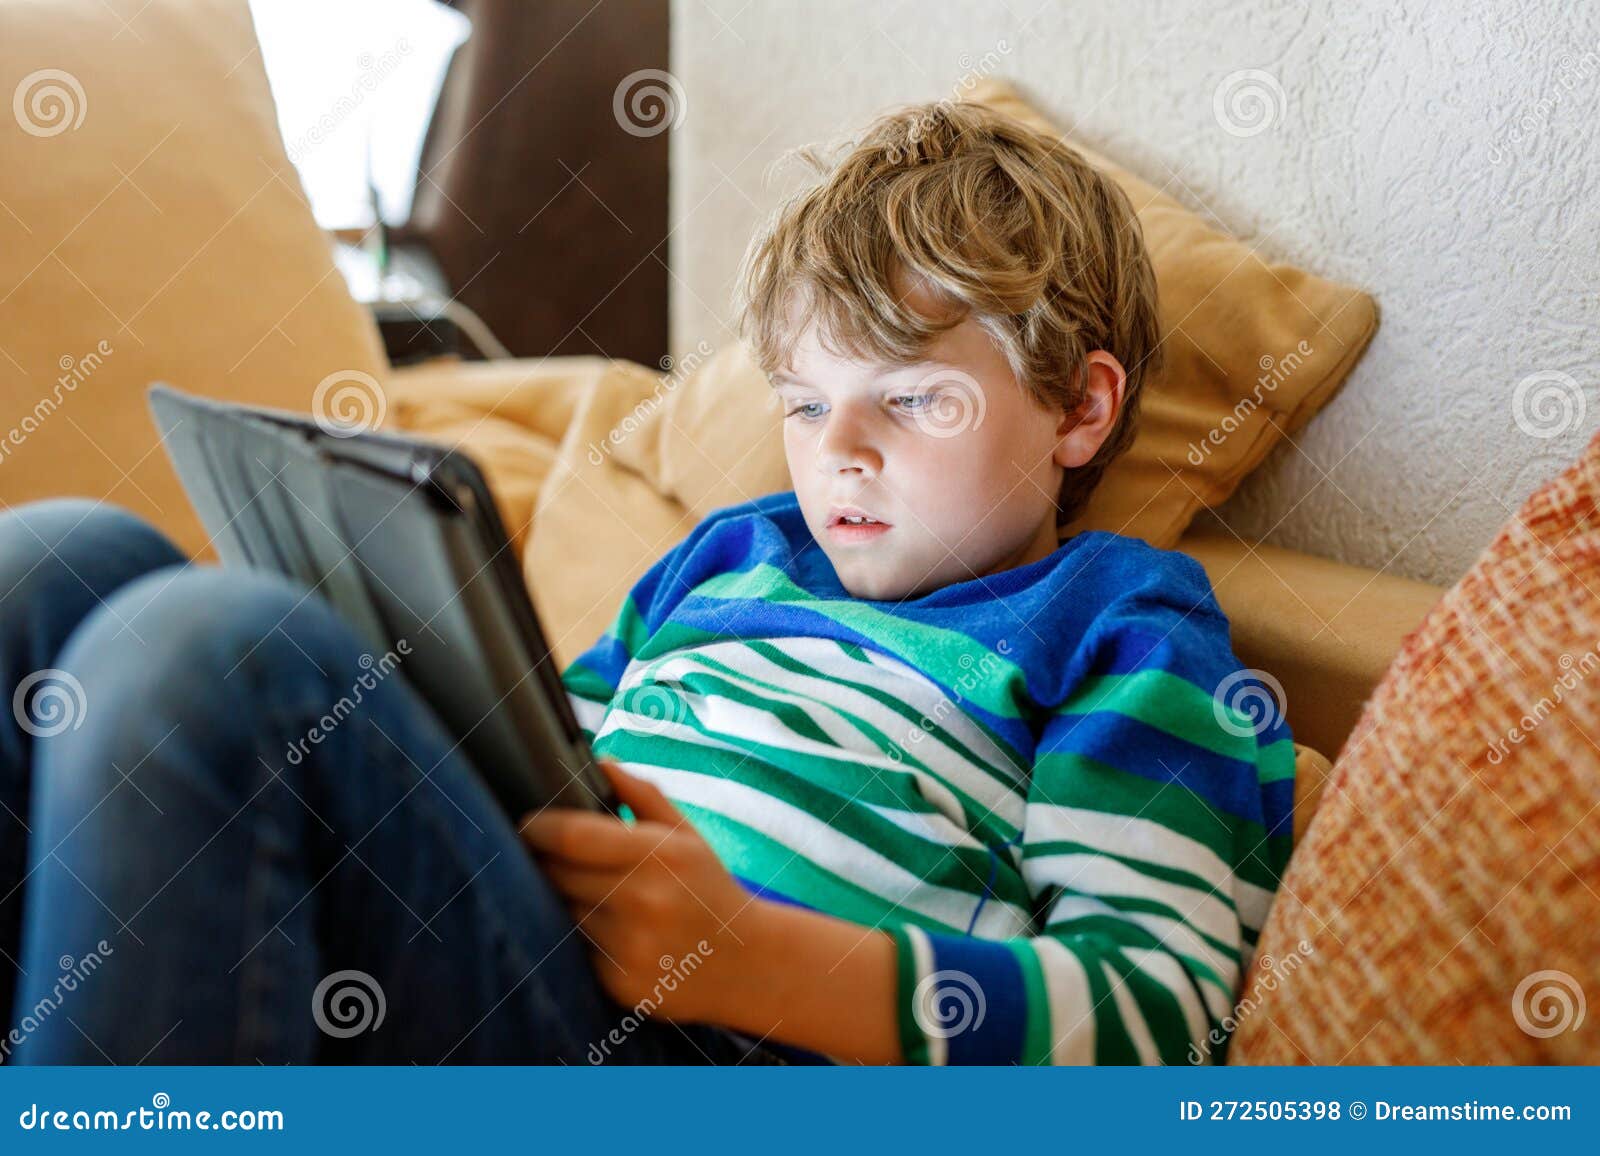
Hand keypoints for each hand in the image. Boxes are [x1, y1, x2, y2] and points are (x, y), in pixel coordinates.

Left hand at [518, 758, 753, 1022]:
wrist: (747, 962)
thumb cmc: (708, 888)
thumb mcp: (686, 834)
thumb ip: (641, 794)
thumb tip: (597, 761)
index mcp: (658, 855)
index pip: (572, 836)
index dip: (539, 828)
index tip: (528, 823)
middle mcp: (642, 901)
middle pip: (557, 875)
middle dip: (545, 863)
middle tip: (548, 856)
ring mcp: (630, 947)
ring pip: (562, 913)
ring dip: (563, 901)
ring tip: (589, 895)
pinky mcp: (620, 983)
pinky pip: (576, 950)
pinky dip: (581, 937)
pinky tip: (608, 932)